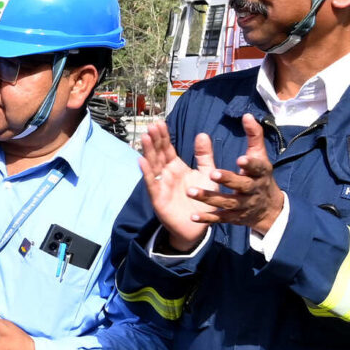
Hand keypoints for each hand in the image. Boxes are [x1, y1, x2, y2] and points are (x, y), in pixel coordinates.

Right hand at [137, 121, 218, 251]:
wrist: (198, 226)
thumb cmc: (202, 200)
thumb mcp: (207, 174)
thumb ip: (204, 155)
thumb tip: (202, 134)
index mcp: (177, 167)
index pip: (167, 148)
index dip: (163, 136)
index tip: (160, 122)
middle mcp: (166, 174)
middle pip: (158, 154)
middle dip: (155, 140)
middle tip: (152, 125)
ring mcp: (161, 185)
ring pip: (153, 166)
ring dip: (148, 152)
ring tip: (145, 137)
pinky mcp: (158, 198)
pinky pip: (151, 184)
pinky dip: (147, 173)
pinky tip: (142, 161)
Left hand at [188, 114, 285, 234]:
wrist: (268, 208)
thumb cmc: (259, 176)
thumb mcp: (260, 156)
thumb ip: (254, 136)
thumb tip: (247, 115)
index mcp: (260, 173)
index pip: (257, 167)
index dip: (250, 164)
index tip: (240, 159)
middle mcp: (252, 190)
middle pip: (241, 185)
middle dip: (227, 179)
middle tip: (212, 173)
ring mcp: (243, 205)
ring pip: (226, 202)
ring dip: (209, 198)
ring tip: (190, 192)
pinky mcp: (234, 217)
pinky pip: (220, 218)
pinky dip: (207, 218)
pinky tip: (192, 216)